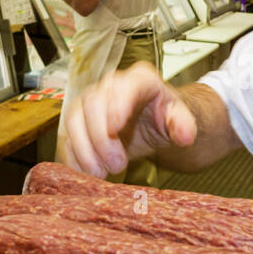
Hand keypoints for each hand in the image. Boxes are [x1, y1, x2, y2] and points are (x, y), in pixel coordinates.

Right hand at [65, 61, 197, 176]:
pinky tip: (86, 173)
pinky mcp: (78, 121)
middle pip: (93, 104)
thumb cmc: (166, 117)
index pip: (124, 87)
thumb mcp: (180, 119)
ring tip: (100, 173)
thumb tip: (185, 135)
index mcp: (140, 80)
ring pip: (74, 120)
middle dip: (101, 137)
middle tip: (117, 165)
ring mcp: (90, 101)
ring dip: (84, 150)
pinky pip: (67, 137)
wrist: (153, 123)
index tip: (116, 130)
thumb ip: (183, 125)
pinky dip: (73, 157)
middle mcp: (110, 86)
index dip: (117, 106)